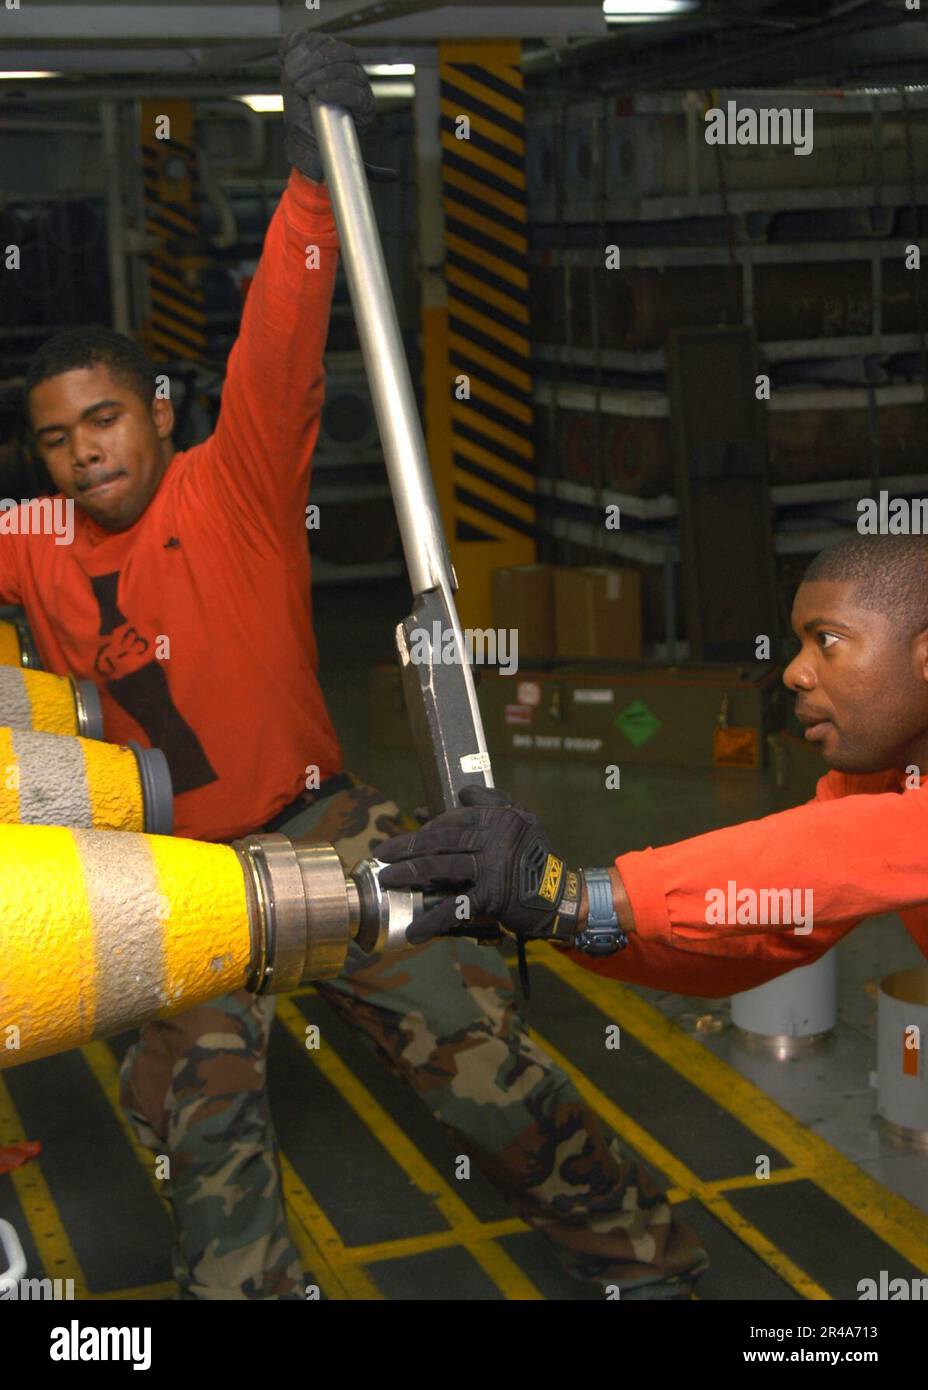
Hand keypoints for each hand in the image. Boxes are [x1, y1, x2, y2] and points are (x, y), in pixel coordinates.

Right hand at [279, 33, 376, 182]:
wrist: (300, 128)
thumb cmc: (320, 145)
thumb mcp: (340, 158)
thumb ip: (364, 170)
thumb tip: (392, 176)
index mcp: (364, 105)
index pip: (357, 92)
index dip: (339, 91)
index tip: (318, 97)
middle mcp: (356, 79)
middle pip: (347, 65)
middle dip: (321, 74)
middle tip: (300, 88)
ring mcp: (338, 61)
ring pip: (333, 49)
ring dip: (310, 60)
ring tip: (292, 76)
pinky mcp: (320, 49)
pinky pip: (314, 40)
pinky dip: (302, 46)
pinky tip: (290, 59)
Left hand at [376, 786, 567, 944]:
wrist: (559, 894)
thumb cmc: (535, 855)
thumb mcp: (522, 819)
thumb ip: (493, 801)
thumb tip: (461, 794)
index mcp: (498, 818)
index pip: (453, 820)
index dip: (427, 828)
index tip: (408, 838)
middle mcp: (495, 839)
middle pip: (442, 840)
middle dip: (407, 847)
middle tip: (382, 853)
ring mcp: (493, 867)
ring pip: (442, 867)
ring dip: (410, 874)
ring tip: (387, 878)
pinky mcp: (492, 896)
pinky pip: (457, 906)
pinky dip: (434, 920)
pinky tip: (414, 930)